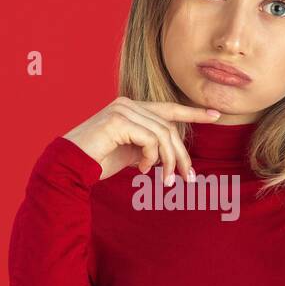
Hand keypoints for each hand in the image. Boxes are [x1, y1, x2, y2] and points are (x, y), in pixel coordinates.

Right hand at [63, 97, 221, 183]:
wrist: (69, 166)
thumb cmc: (97, 161)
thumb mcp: (130, 154)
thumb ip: (149, 148)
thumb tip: (172, 158)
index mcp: (132, 108)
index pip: (168, 109)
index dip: (193, 112)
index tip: (215, 115)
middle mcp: (128, 104)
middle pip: (169, 127)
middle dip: (182, 155)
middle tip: (189, 179)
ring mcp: (122, 110)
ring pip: (163, 134)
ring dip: (169, 161)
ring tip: (166, 181)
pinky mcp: (118, 120)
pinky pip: (150, 139)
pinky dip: (152, 157)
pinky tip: (142, 169)